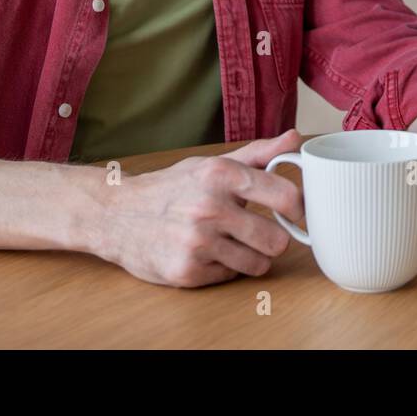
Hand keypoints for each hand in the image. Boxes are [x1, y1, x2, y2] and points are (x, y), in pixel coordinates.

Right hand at [97, 129, 305, 287]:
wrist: (117, 215)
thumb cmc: (172, 188)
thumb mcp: (212, 164)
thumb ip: (259, 154)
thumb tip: (296, 138)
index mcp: (220, 175)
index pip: (285, 196)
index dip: (299, 208)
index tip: (299, 213)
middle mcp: (209, 208)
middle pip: (277, 240)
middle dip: (273, 239)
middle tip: (259, 232)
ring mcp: (197, 243)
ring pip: (258, 263)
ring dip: (251, 256)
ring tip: (231, 242)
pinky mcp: (187, 272)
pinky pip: (231, 276)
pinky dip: (225, 268)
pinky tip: (208, 253)